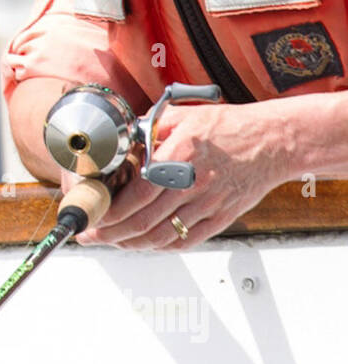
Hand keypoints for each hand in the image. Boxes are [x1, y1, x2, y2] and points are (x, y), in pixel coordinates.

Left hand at [75, 101, 291, 249]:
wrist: (273, 140)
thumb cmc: (229, 127)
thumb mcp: (181, 116)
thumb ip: (148, 130)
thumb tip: (121, 141)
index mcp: (178, 157)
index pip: (134, 196)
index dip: (108, 213)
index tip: (91, 217)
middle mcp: (191, 184)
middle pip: (142, 223)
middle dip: (109, 234)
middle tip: (90, 236)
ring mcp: (207, 204)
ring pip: (161, 237)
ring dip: (130, 244)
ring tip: (112, 241)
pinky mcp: (221, 217)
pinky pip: (186, 241)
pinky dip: (162, 247)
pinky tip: (146, 244)